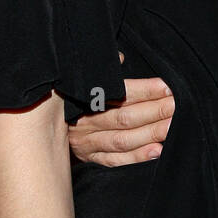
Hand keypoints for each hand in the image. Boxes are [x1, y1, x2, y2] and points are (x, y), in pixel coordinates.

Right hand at [67, 52, 173, 166]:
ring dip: (151, 133)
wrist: (39, 121)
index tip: (168, 87)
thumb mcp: (81, 76)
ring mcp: (87, 143)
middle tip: (178, 106)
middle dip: (155, 111)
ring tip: (172, 127)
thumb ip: (102, 67)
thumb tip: (119, 57)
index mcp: (84, 97)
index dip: (146, 90)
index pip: (121, 92)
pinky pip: (115, 161)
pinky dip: (136, 157)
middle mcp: (85, 122)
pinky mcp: (89, 159)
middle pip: (125, 117)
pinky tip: (156, 151)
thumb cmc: (71, 93)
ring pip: (123, 140)